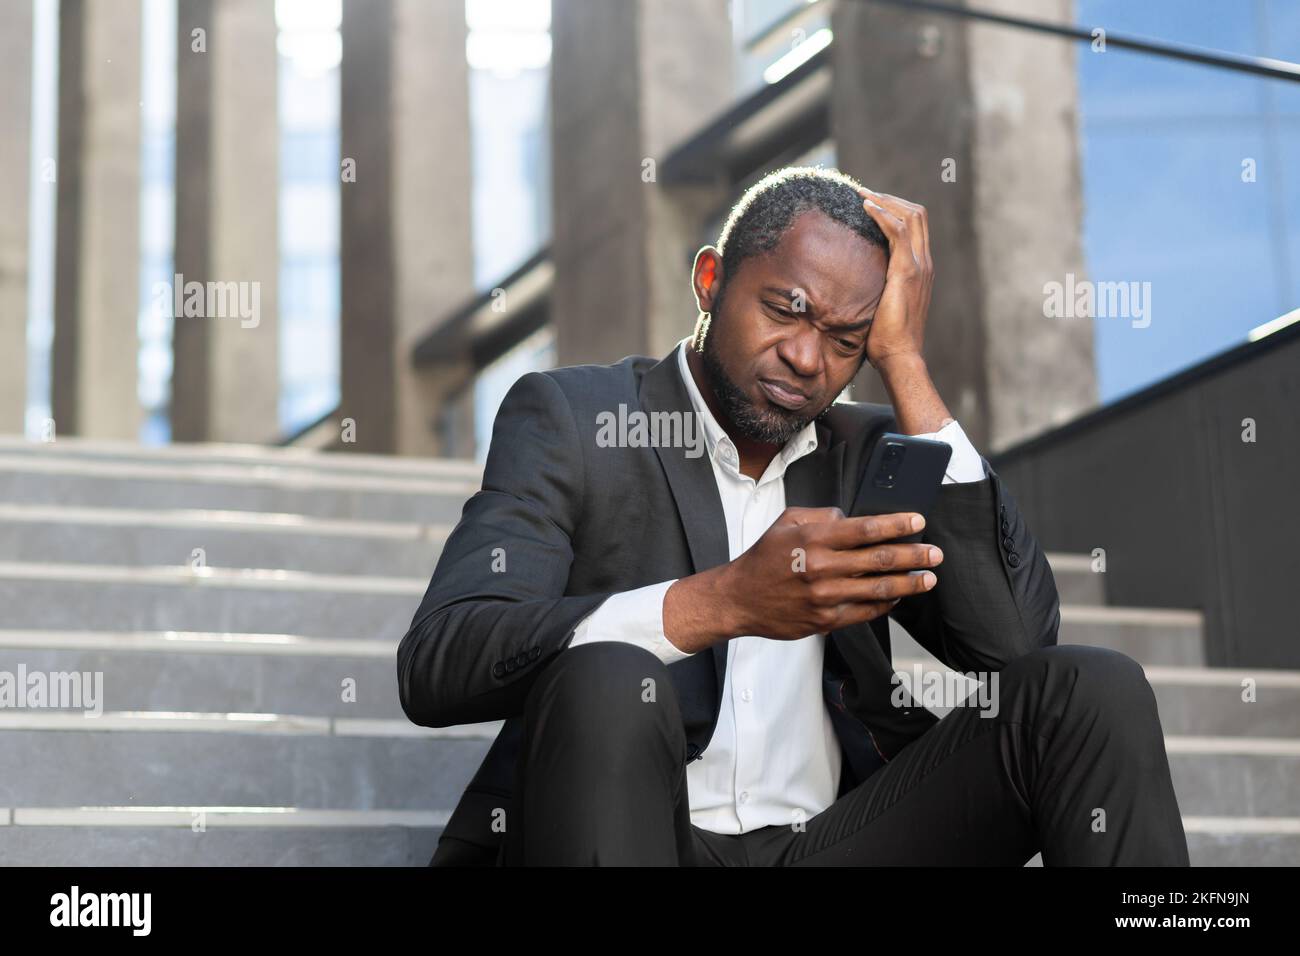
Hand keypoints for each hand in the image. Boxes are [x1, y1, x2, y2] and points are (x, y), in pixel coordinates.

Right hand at [719, 506, 941, 640]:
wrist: (740, 599)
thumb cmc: (764, 558)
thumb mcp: (786, 523)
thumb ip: (820, 516)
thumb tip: (850, 517)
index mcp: (814, 539)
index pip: (866, 529)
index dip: (896, 525)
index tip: (918, 521)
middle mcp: (822, 568)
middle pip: (880, 559)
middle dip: (914, 555)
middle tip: (935, 553)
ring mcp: (825, 597)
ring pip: (879, 589)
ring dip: (909, 583)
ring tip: (929, 578)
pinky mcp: (826, 620)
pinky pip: (865, 612)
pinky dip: (886, 604)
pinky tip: (899, 597)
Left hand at [856, 186, 933, 369]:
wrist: (899, 357)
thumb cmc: (886, 340)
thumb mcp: (880, 308)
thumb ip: (874, 291)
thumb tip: (850, 287)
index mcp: (920, 271)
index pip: (915, 228)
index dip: (895, 211)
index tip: (870, 204)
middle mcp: (924, 264)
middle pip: (917, 214)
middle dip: (890, 199)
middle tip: (864, 193)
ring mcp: (919, 266)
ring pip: (910, 216)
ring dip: (885, 200)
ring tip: (861, 194)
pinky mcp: (906, 272)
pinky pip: (898, 231)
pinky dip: (882, 214)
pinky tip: (865, 207)